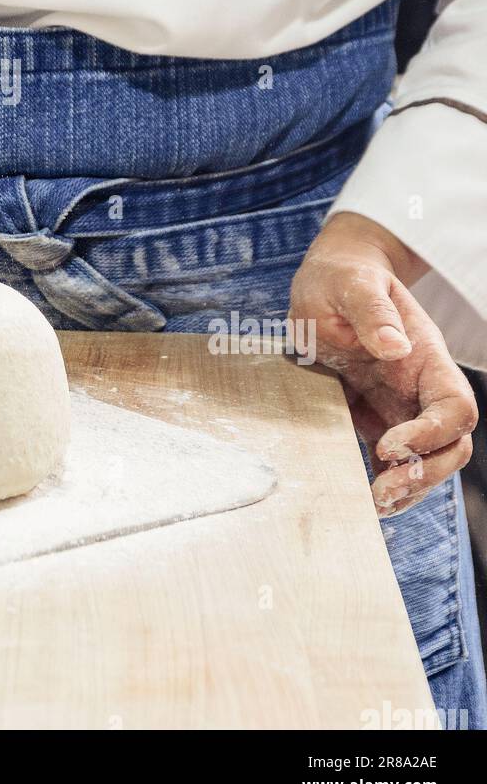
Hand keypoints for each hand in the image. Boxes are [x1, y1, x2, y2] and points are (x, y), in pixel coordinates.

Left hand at [288, 211, 476, 516]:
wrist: (330, 282)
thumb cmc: (343, 279)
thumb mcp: (352, 285)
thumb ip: (372, 312)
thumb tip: (394, 345)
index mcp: (426, 356)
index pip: (454, 406)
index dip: (431, 433)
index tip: (388, 445)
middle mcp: (421, 387)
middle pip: (451, 444)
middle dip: (424, 473)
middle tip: (382, 491)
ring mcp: (401, 407)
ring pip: (427, 461)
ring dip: (409, 489)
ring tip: (374, 504)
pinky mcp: (376, 418)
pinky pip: (393, 462)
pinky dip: (385, 484)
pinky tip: (364, 500)